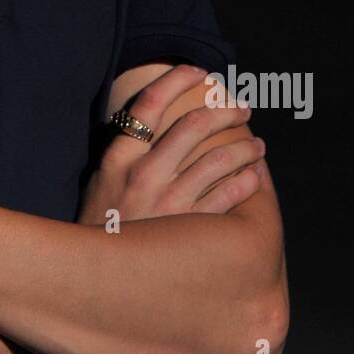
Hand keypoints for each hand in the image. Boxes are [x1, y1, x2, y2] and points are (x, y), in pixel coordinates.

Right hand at [76, 64, 265, 226]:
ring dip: (245, 148)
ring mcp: (168, 203)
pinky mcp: (189, 232)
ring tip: (257, 146)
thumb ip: (125, 152)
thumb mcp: (100, 182)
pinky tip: (253, 178)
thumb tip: (155, 120)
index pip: (149, 103)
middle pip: (194, 125)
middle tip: (241, 107)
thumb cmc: (100, 227)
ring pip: (219, 160)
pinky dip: (246, 183)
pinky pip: (228, 198)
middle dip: (225, 110)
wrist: (96, 281)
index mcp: (119, 158)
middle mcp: (143, 175)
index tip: (198, 71)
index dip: (177, 79)